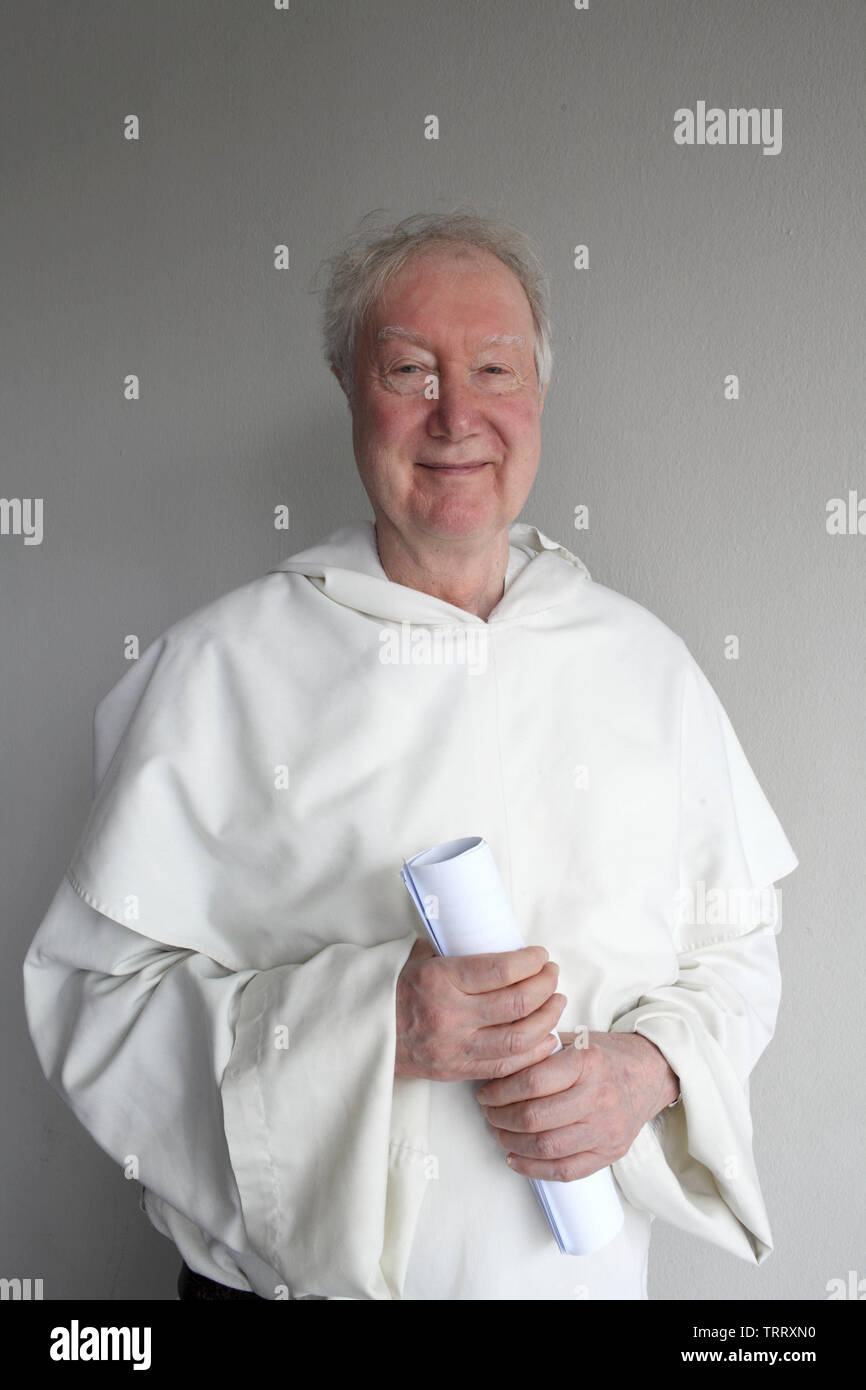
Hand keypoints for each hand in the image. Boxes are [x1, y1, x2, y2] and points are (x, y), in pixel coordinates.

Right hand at [395, 937, 566, 1081]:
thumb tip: (493, 934)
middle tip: (552, 974)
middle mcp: (450, 1016)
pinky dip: (533, 1051)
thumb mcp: (420, 957)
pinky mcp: (458, 1071)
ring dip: (547, 1019)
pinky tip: (546, 1036)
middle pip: (517, 1005)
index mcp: (440, 980)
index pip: (500, 971)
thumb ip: (455, 948)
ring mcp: (455, 1048)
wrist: (364, 1032)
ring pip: (518, 1039)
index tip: (540, 955)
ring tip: (556, 1002)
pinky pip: (506, 1065)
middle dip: (545, 986)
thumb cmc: (394, 987)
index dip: (530, 962)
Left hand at [475, 1030, 679, 1179]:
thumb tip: (497, 1066)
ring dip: (513, 1144)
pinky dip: (535, 1170)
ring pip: (547, 1147)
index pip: (532, 1083)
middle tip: (488, 1113)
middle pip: (535, 1118)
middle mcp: (599, 1097)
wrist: (650, 1074)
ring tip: (499, 1133)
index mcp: (587, 1062)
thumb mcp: (575, 1040)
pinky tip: (515, 1159)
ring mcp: (606, 1128)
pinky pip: (566, 1171)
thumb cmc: (604, 1056)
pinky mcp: (610, 1152)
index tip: (485, 1093)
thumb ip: (540, 1051)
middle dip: (501, 1119)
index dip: (500, 1092)